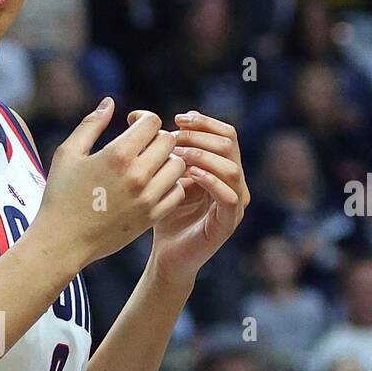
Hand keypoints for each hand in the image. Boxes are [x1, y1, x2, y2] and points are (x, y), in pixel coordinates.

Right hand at [36, 98, 186, 268]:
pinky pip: (177, 192)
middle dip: (156, 138)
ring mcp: (147, 198)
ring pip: (178, 165)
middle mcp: (137, 175)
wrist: (62, 241)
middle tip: (142, 145)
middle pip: (168, 141)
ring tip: (149, 165)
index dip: (143, 119)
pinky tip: (153, 185)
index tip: (133, 125)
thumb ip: (91, 124)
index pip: (152, 122)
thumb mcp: (68, 154)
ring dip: (166, 160)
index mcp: (116, 155)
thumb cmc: (60, 195)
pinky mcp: (151, 217)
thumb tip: (110, 102)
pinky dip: (170, 185)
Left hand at [149, 110, 249, 285]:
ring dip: (204, 156)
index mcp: (222, 168)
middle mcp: (235, 182)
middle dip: (200, 136)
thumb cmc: (162, 214)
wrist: (166, 256)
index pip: (225, 133)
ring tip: (178, 155)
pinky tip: (190, 175)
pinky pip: (229, 197)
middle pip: (230, 144)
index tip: (178, 119)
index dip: (204, 122)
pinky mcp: (229, 223)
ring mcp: (235, 203)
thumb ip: (156, 147)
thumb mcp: (160, 174)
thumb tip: (136, 114)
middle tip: (174, 139)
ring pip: (232, 167)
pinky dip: (211, 182)